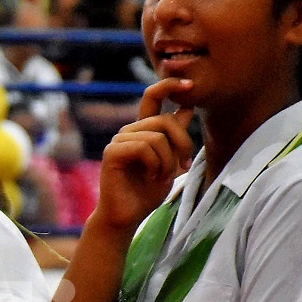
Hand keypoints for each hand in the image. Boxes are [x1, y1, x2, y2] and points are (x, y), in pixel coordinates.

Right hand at [92, 77, 195, 233]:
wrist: (126, 217)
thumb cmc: (146, 193)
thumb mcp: (170, 161)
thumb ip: (175, 138)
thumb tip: (187, 108)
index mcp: (143, 130)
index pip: (153, 97)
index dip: (169, 85)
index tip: (189, 84)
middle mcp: (129, 131)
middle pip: (164, 120)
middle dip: (182, 142)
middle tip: (184, 164)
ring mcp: (119, 140)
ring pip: (156, 136)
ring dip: (168, 160)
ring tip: (163, 176)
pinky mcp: (112, 153)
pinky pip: (143, 147)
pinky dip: (154, 164)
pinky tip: (150, 176)